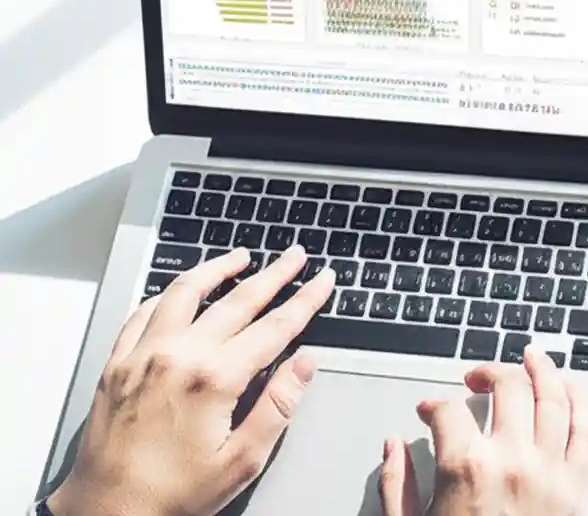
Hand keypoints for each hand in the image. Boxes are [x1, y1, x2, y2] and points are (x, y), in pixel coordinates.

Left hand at [48, 245, 335, 515]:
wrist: (107, 512)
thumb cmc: (173, 495)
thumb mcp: (242, 460)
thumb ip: (277, 406)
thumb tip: (305, 363)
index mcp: (214, 379)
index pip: (274, 327)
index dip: (304, 300)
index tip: (322, 280)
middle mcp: (177, 356)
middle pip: (236, 300)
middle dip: (272, 274)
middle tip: (294, 255)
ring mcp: (143, 356)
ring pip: (184, 292)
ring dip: (217, 269)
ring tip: (241, 256)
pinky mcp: (117, 364)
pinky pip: (143, 312)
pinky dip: (168, 293)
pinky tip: (181, 290)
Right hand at [379, 348, 587, 515]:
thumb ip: (397, 485)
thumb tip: (392, 446)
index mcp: (466, 468)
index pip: (449, 410)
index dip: (434, 404)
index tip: (430, 411)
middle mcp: (514, 460)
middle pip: (508, 386)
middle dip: (488, 372)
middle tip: (477, 376)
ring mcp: (552, 472)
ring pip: (555, 398)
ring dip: (543, 369)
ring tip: (532, 356)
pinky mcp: (578, 490)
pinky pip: (587, 433)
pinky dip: (581, 403)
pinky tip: (571, 390)